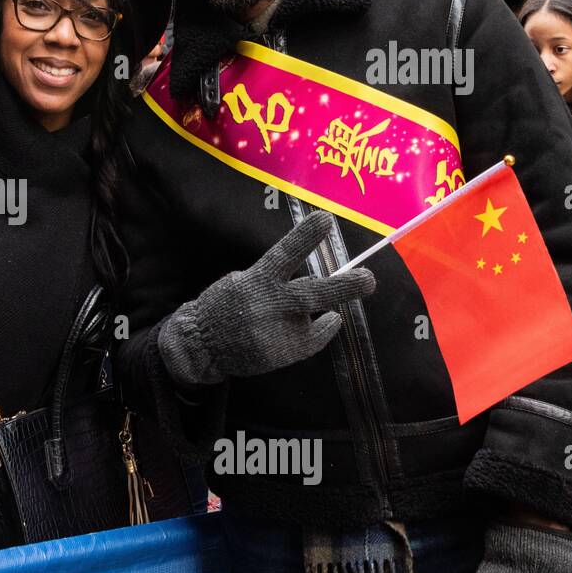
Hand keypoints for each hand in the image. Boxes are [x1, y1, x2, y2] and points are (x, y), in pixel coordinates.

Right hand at [156, 211, 375, 386]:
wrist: (202, 345)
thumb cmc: (226, 306)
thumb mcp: (243, 282)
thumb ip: (275, 279)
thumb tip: (314, 276)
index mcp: (257, 281)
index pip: (285, 254)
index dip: (305, 237)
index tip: (325, 219)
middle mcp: (269, 306)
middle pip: (314, 294)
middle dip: (345, 286)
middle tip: (369, 279)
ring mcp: (278, 333)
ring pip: (317, 316)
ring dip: (329, 307)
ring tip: (340, 299)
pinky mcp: (283, 353)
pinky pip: (315, 339)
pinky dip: (323, 328)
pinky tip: (325, 320)